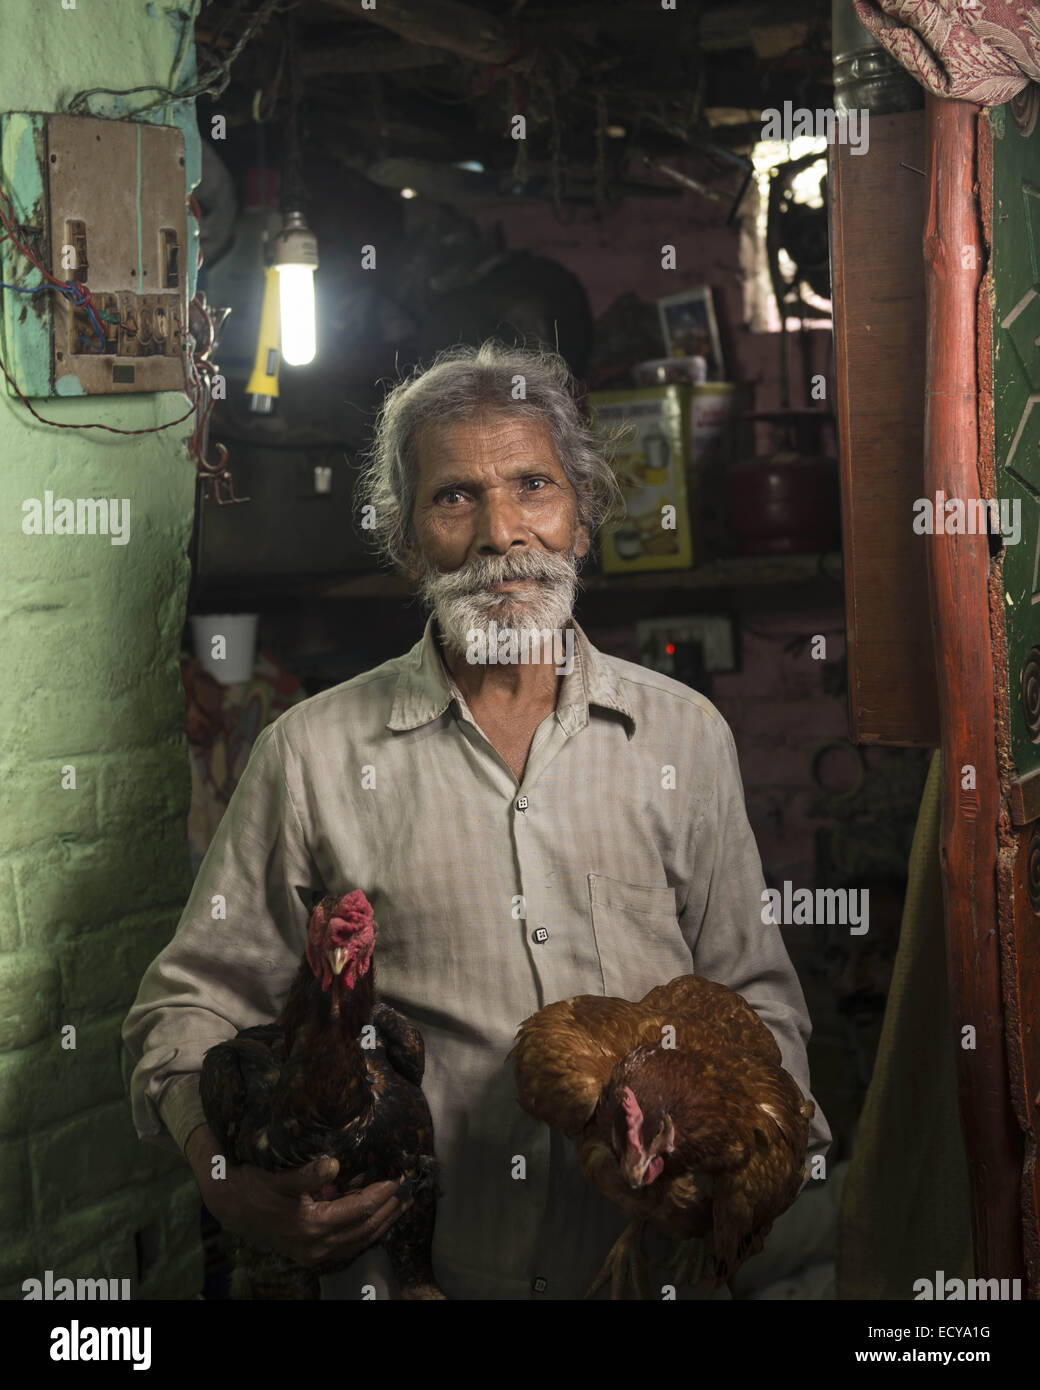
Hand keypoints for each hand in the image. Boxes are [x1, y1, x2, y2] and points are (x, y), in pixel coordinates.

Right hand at [184, 1124, 411, 1267]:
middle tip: (410, 1191)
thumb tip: (333, 1164)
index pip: (359, 1211)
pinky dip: (364, 1231)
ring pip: (358, 1241)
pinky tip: (374, 1218)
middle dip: (389, 1210)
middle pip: (364, 1229)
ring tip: (400, 1205)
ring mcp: (313, 1253)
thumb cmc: (253, 1184)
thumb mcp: (278, 1175)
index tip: (399, 1178)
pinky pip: (346, 1244)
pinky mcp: (309, 1252)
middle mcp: (316, 1246)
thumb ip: (306, 1173)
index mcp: (312, 1226)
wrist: (227, 1205)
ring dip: (381, 1223)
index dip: (382, 1194)